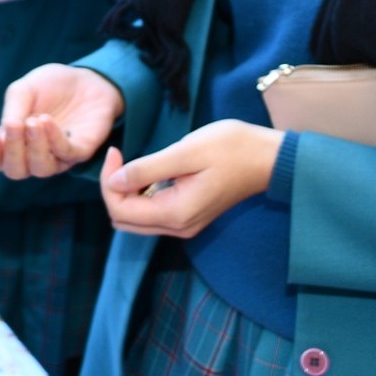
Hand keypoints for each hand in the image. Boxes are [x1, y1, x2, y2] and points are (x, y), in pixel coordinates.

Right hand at [0, 64, 123, 178]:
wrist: (85, 78)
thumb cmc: (50, 85)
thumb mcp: (24, 90)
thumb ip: (13, 109)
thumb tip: (4, 130)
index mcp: (14, 141)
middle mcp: (33, 154)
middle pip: (16, 171)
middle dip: (12, 151)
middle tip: (14, 125)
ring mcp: (58, 156)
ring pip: (40, 168)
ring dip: (34, 147)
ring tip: (34, 121)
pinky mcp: (81, 151)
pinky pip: (66, 154)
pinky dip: (54, 140)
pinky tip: (47, 120)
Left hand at [99, 120, 284, 238]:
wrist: (267, 158)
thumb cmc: (230, 148)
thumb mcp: (186, 152)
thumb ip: (147, 169)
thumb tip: (114, 182)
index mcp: (175, 213)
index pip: (120, 210)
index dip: (109, 181)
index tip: (116, 151)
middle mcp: (178, 227)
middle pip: (124, 219)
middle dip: (113, 189)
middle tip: (120, 157)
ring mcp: (185, 224)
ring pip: (136, 218)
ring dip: (126, 192)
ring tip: (131, 162)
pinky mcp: (190, 215)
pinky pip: (152, 213)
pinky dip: (140, 195)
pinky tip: (147, 171)